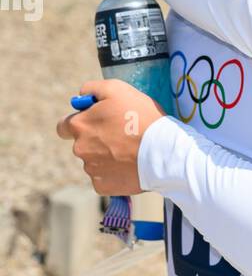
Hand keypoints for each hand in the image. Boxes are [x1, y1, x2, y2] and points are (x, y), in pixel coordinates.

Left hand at [56, 79, 165, 194]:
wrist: (163, 152)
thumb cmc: (141, 118)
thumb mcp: (117, 88)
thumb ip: (92, 88)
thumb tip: (81, 96)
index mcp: (78, 125)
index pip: (64, 126)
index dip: (81, 122)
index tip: (95, 122)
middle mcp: (79, 149)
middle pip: (83, 144)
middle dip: (97, 140)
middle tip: (121, 135)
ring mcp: (91, 169)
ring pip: (95, 162)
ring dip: (108, 157)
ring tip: (131, 151)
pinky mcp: (103, 186)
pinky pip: (105, 179)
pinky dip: (115, 174)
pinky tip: (130, 166)